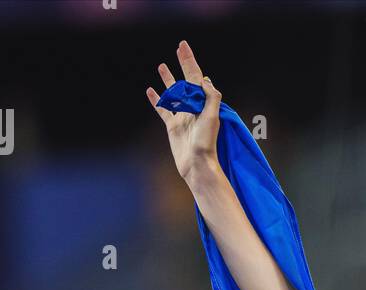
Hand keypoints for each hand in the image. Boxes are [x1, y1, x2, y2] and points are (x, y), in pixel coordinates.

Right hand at [145, 39, 221, 183]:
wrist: (197, 165)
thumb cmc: (206, 143)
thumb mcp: (212, 117)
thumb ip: (211, 97)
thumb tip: (204, 79)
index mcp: (203, 103)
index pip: (196, 77)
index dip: (190, 61)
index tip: (183, 46)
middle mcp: (193, 107)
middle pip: (186, 80)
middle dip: (183, 64)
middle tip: (179, 49)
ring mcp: (182, 116)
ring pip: (173, 92)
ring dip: (168, 79)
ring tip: (162, 66)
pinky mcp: (173, 126)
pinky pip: (163, 109)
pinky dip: (156, 100)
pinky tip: (150, 90)